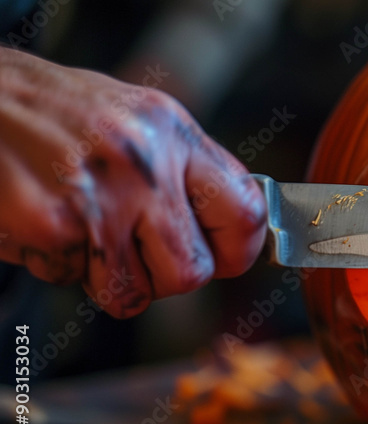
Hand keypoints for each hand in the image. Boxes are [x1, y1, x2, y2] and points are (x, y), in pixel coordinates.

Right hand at [0, 47, 265, 317]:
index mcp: (171, 133)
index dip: (237, 250)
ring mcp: (100, 198)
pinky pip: (75, 280)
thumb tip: (231, 226)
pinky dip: (58, 263)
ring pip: (135, 292)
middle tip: (132, 247)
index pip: (247, 213)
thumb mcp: (135, 119)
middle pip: (192, 272)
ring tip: (84, 229)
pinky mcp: (53, 226)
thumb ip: (185, 170)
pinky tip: (43, 219)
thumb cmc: (51, 110)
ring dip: (109, 276)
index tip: (221, 255)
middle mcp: (144, 164)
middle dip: (162, 275)